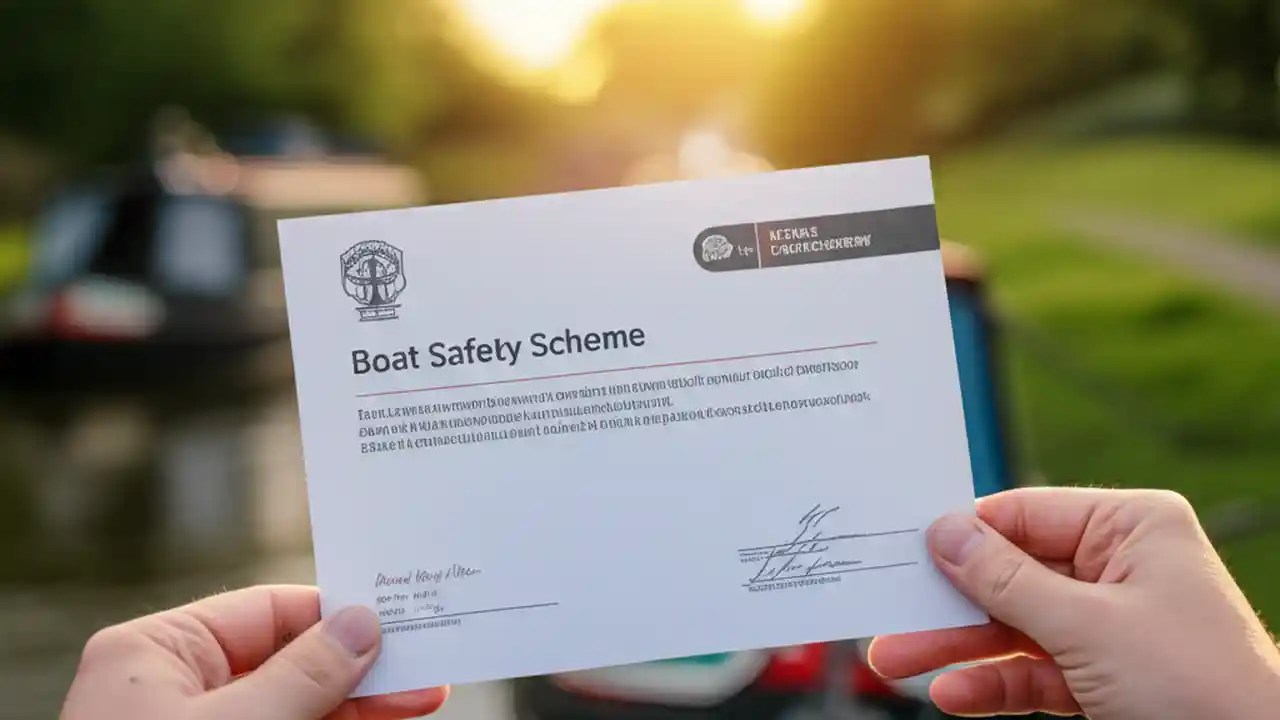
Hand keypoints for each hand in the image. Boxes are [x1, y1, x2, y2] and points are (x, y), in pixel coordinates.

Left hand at [60, 585, 447, 719]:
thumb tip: (360, 625)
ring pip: (293, 706)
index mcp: (155, 655)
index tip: (401, 624)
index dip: (339, 617)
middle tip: (425, 674)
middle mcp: (172, 690)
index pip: (267, 612)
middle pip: (288, 661)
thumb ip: (303, 676)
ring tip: (419, 700)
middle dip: (359, 670)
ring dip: (357, 706)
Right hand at [870, 488, 1279, 718]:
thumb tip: (947, 533)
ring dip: (959, 648)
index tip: (905, 549)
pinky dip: (995, 683)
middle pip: (1011, 575)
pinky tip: (955, 694)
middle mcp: (1121, 567)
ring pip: (1015, 626)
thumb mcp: (1089, 626)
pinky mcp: (1106, 674)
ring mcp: (1113, 624)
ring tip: (900, 662)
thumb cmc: (1203, 688)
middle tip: (892, 615)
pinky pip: (1035, 669)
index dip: (963, 534)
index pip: (1024, 514)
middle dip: (950, 603)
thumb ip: (1007, 580)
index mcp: (1132, 528)